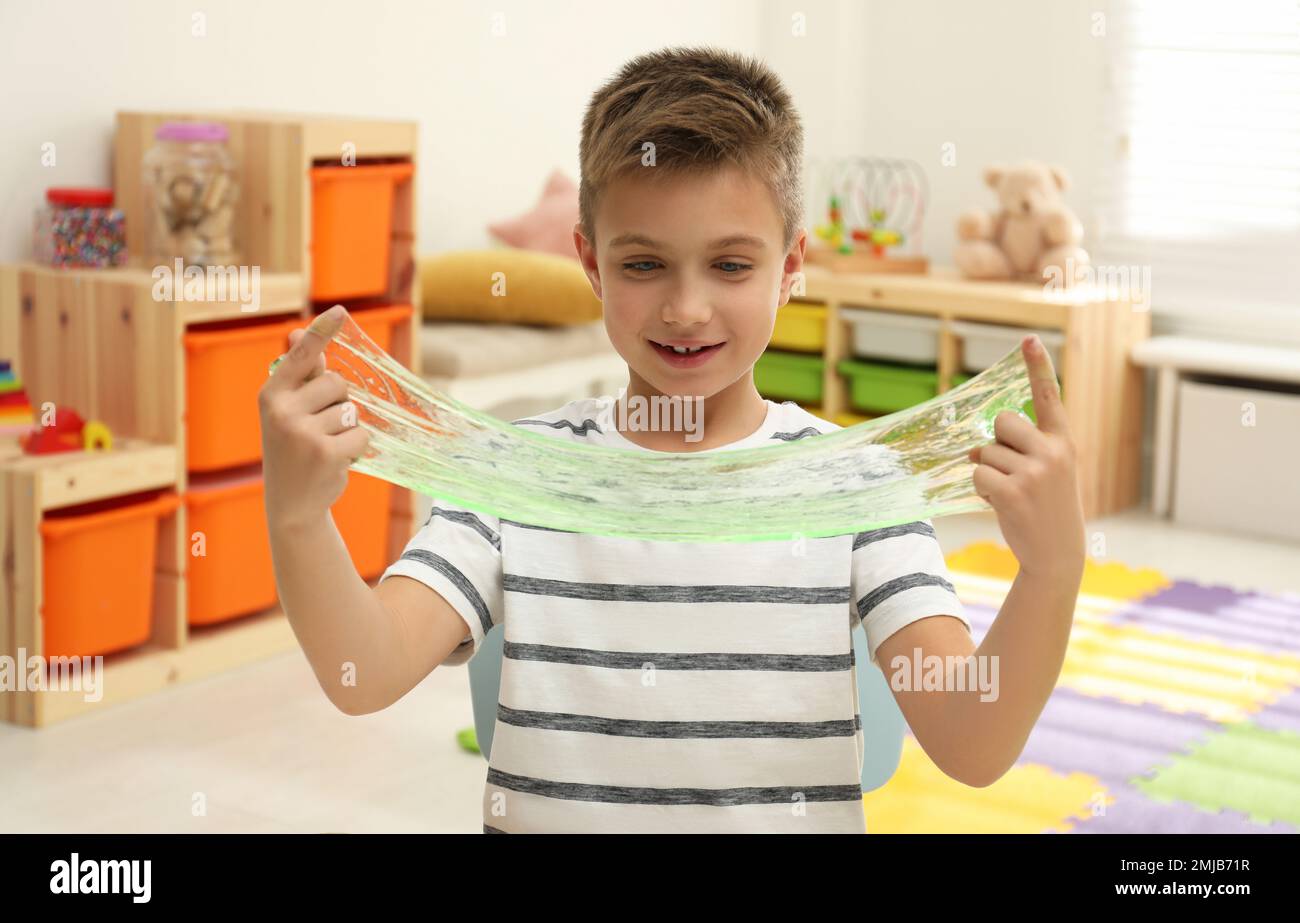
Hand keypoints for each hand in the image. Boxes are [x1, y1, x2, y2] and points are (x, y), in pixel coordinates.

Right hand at [258, 305, 369, 531]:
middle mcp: (282, 410)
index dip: (322, 331)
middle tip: (320, 428)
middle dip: (338, 403)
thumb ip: (301, 377)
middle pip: (338, 383)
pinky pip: (361, 434)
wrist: (291, 504)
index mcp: (271, 395)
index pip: (302, 356)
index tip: (341, 310)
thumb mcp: (289, 412)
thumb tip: (298, 334)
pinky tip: (336, 460)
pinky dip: (356, 447)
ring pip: (351, 410)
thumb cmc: (293, 449)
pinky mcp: (326, 453)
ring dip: (347, 428)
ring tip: (326, 446)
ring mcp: (303, 432)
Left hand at [968, 335, 1084, 581]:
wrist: (1057, 554)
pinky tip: (1001, 504)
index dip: (1037, 366)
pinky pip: (977, 474)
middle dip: (997, 443)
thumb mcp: (1047, 473)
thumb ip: (1019, 451)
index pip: (1049, 396)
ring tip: (1012, 494)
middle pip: (1002, 422)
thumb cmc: (1046, 508)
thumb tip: (973, 451)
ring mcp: (1033, 472)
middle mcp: (1052, 452)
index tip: (1028, 339)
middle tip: (1013, 470)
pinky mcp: (1012, 492)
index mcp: (1063, 442)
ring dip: (989, 472)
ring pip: (985, 452)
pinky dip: (981, 490)